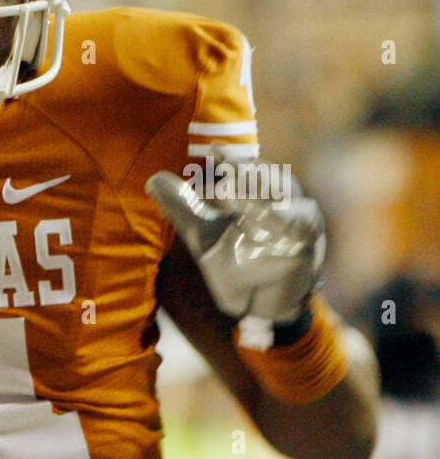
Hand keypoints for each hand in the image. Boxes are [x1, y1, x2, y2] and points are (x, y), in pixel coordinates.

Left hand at [146, 170, 325, 325]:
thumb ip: (183, 209)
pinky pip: (294, 231)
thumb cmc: (235, 267)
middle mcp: (284, 204)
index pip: (248, 171)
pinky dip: (277, 223)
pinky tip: (254, 222)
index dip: (232, 161)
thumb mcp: (202, 237)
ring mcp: (298, 225)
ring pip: (284, 201)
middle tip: (223, 165)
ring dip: (257, 195)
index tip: (213, 152)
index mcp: (261, 197)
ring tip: (225, 192)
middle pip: (271, 178)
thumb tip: (154, 179)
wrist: (256, 306)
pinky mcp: (305, 248)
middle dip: (246, 172)